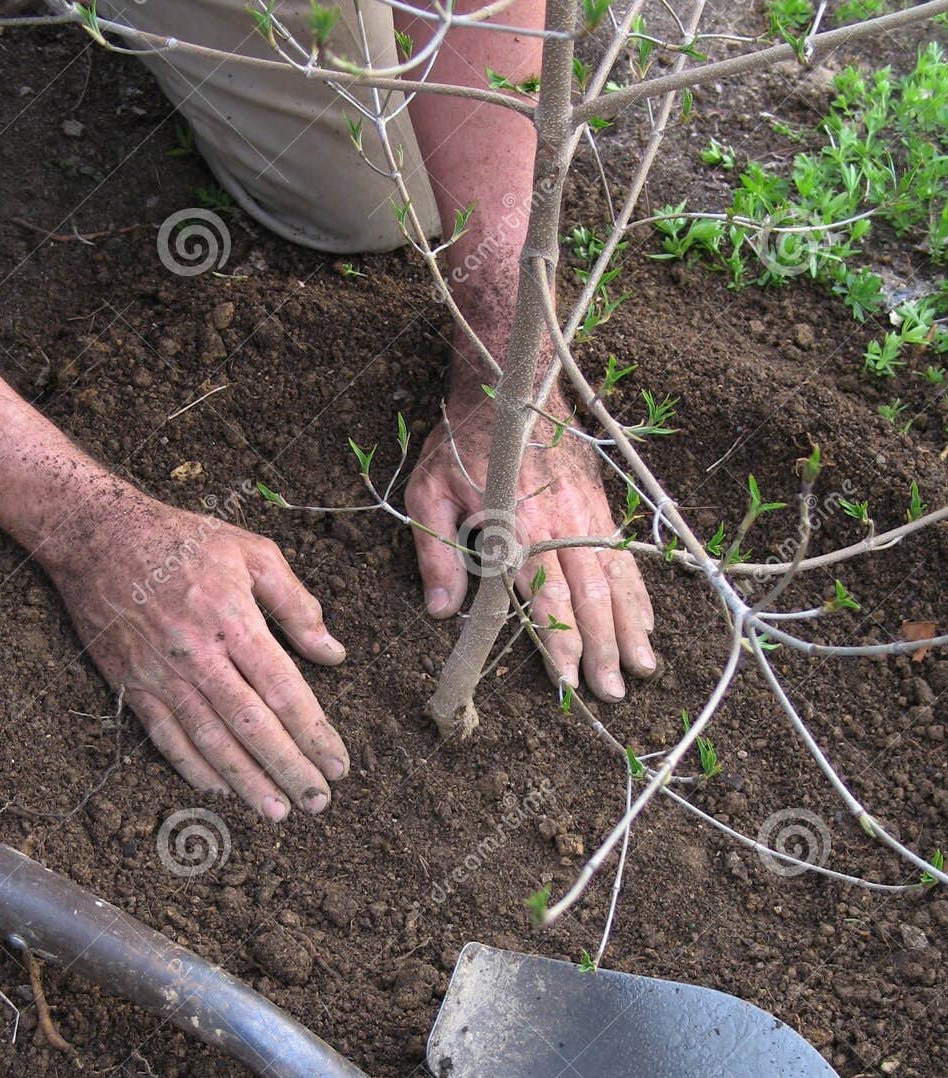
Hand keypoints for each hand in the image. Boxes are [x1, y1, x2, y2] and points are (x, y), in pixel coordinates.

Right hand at [44, 490, 348, 818]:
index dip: (313, 732)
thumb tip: (332, 653)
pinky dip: (193, 767)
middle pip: (252, 725)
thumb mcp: (251, 551)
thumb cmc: (182, 540)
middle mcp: (198, 654)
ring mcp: (161, 674)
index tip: (338, 763)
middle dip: (289, 768)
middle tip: (319, 802)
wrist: (97, 536)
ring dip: (246, 781)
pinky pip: (165, 736)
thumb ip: (296, 604)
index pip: (283, 689)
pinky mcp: (132, 684)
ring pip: (210, 741)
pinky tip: (220, 789)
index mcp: (233, 619)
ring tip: (277, 811)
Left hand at [405, 389, 655, 699]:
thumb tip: (441, 612)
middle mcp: (561, 522)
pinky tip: (647, 624)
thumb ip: (437, 554)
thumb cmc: (462, 444)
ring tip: (643, 669)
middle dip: (603, 648)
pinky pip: (624, 556)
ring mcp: (586, 512)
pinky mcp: (600, 504)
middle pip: (589, 595)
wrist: (512, 384)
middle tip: (612, 692)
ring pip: (616, 578)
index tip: (568, 680)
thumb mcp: (430, 494)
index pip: (545, 595)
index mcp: (519, 525)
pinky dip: (638, 593)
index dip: (558, 640)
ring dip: (629, 627)